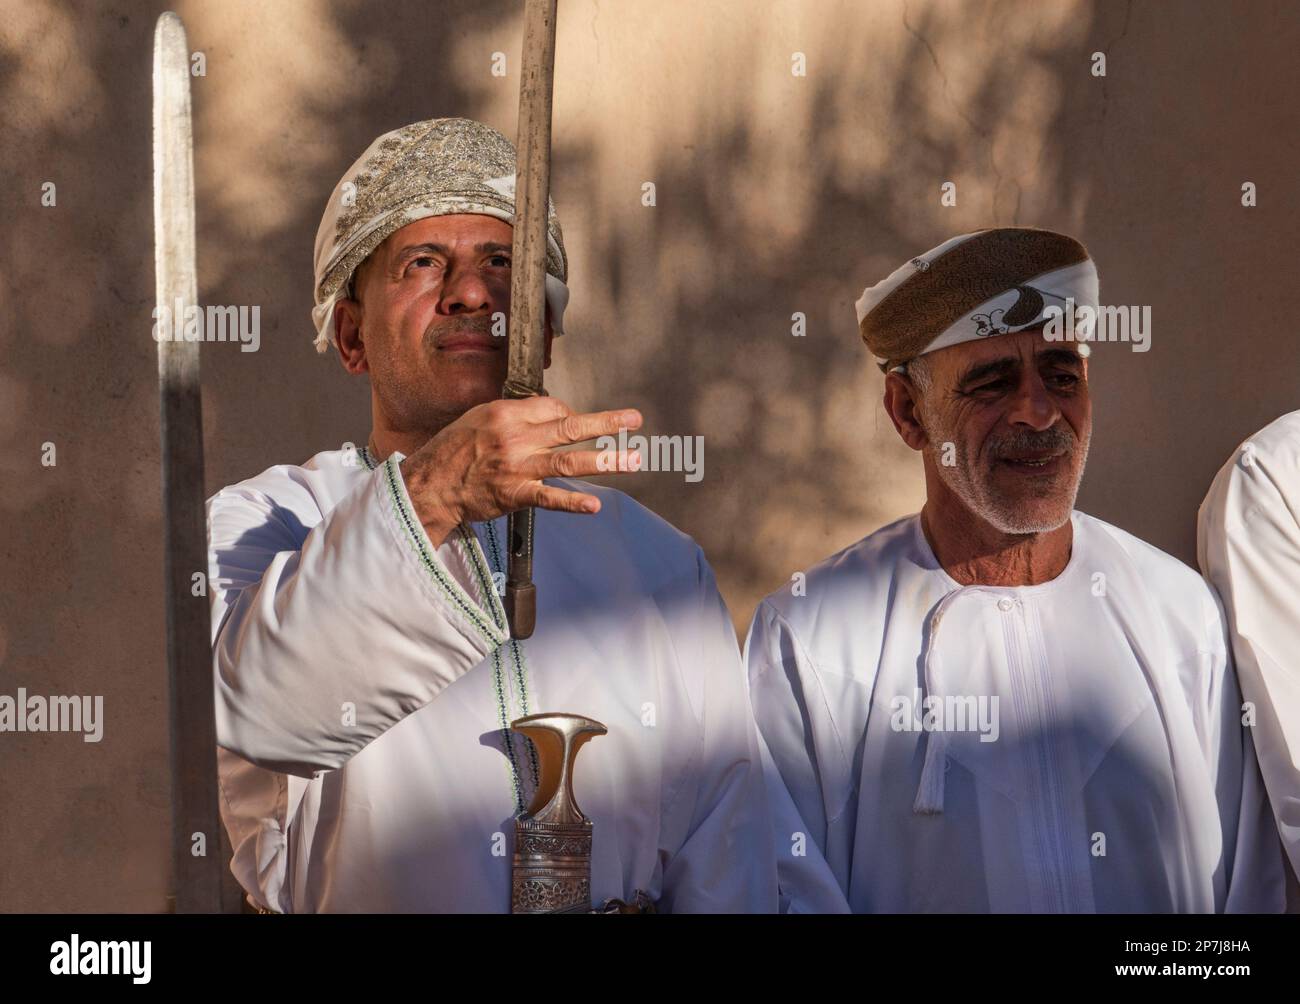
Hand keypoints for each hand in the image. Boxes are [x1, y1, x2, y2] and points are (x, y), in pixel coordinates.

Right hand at [399, 397, 643, 545]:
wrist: (429, 485)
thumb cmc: (452, 451)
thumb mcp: (479, 418)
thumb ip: (513, 416)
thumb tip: (546, 413)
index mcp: (507, 414)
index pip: (553, 408)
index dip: (570, 415)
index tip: (579, 425)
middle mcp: (516, 437)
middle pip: (570, 427)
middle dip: (607, 423)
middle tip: (634, 420)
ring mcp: (517, 467)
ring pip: (568, 461)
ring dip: (605, 460)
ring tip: (634, 459)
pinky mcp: (514, 494)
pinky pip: (548, 498)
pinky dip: (572, 502)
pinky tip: (594, 504)